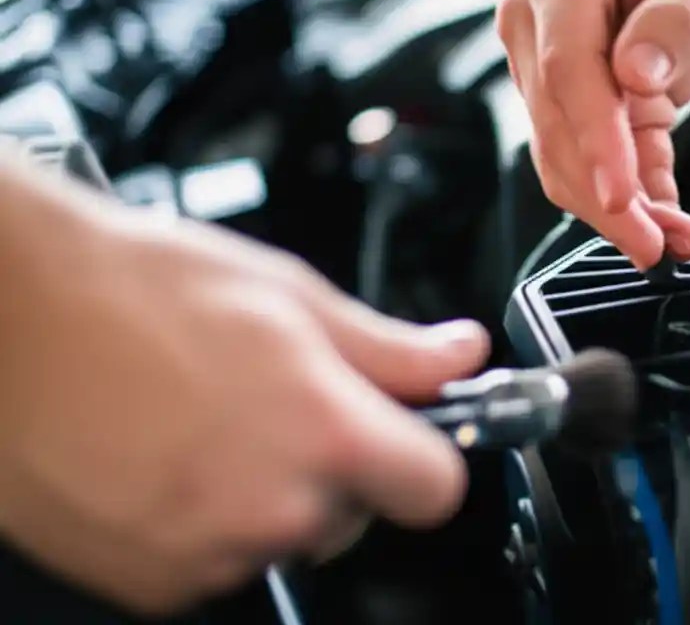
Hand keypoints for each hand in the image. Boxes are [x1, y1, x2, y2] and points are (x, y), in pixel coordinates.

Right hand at [0, 167, 488, 615]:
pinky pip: (214, 561)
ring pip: (281, 537)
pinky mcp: (152, 583)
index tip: (404, 435)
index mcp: (325, 432)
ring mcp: (209, 553)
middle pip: (355, 513)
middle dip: (332, 466)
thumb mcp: (288, 295)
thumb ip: (391, 347)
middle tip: (274, 404)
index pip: (436, 488)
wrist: (11, 318)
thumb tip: (460, 356)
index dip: (425, 454)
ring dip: (262, 493)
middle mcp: (274, 508)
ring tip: (205, 421)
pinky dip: (201, 521)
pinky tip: (165, 456)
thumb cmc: (134, 291)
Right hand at [498, 0, 689, 268]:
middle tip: (657, 245)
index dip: (594, 143)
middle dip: (605, 196)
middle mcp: (538, 15)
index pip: (567, 71)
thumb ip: (679, 17)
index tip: (623, 195)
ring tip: (673, 239)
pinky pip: (590, 157)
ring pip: (564, 154)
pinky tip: (664, 220)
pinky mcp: (571, 95)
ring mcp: (545, 57)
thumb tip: (637, 74)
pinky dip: (627, 194)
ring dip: (616, 206)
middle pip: (557, 126)